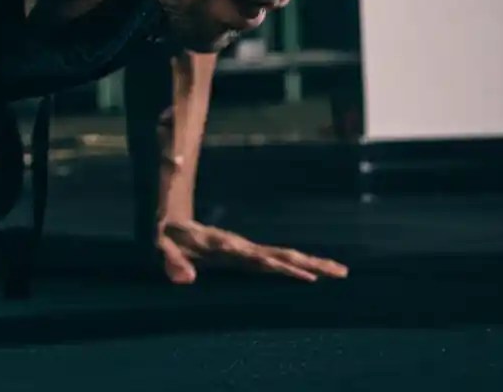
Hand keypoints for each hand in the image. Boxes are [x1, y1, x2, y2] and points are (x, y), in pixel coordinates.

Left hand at [156, 219, 348, 284]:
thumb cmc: (163, 236)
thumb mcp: (161, 247)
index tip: (305, 275)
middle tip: (341, 271)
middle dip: (310, 263)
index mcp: (224, 246)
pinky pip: (274, 260)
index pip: (258, 258)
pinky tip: (314, 273)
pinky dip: (296, 266)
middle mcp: (240, 246)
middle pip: (280, 254)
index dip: (280, 266)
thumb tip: (185, 281)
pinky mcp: (243, 253)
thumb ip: (172, 262)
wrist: (166, 220)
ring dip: (311, 263)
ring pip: (283, 256)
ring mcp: (243, 249)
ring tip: (341, 271)